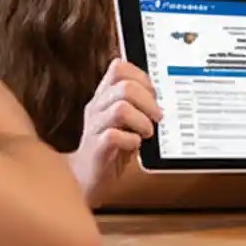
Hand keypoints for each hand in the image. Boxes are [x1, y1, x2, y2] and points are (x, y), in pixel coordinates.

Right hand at [69, 58, 162, 206]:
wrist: (85, 176)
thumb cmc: (111, 146)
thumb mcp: (125, 120)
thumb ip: (137, 103)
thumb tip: (160, 95)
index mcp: (104, 96)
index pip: (119, 68)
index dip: (141, 76)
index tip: (153, 94)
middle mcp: (97, 107)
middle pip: (124, 87)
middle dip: (148, 100)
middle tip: (156, 116)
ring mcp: (94, 127)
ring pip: (120, 109)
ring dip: (142, 120)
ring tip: (147, 132)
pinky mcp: (96, 148)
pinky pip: (113, 136)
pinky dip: (131, 140)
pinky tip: (134, 145)